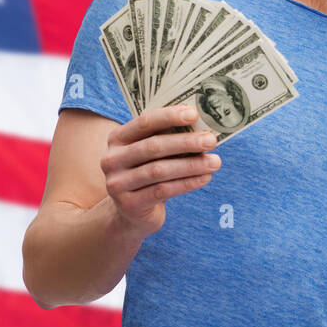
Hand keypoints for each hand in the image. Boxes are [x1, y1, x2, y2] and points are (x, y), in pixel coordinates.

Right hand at [101, 104, 221, 235]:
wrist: (132, 212)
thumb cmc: (148, 172)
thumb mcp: (150, 153)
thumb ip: (167, 138)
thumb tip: (201, 127)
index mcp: (117, 138)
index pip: (144, 122)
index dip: (169, 116)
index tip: (194, 114)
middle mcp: (112, 159)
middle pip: (153, 147)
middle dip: (185, 142)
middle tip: (211, 140)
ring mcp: (117, 184)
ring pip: (160, 171)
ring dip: (191, 165)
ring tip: (215, 162)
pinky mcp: (129, 205)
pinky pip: (163, 191)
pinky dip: (187, 183)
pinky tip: (205, 178)